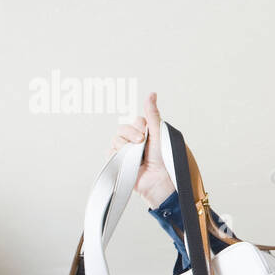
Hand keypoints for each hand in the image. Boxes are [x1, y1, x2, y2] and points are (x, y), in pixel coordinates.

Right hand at [109, 92, 174, 208]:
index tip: (146, 134)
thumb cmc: (164, 159)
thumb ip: (152, 114)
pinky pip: (110, 153)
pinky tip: (128, 162)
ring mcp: (127, 153)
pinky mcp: (120, 163)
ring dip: (126, 147)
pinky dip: (118, 156)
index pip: (135, 121)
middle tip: (141, 144)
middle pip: (122, 128)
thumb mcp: (158, 132)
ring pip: (116, 140)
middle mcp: (135, 142)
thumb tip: (151, 94)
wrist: (159, 180)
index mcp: (146, 133)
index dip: (139, 126)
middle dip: (131, 135)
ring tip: (138, 157)